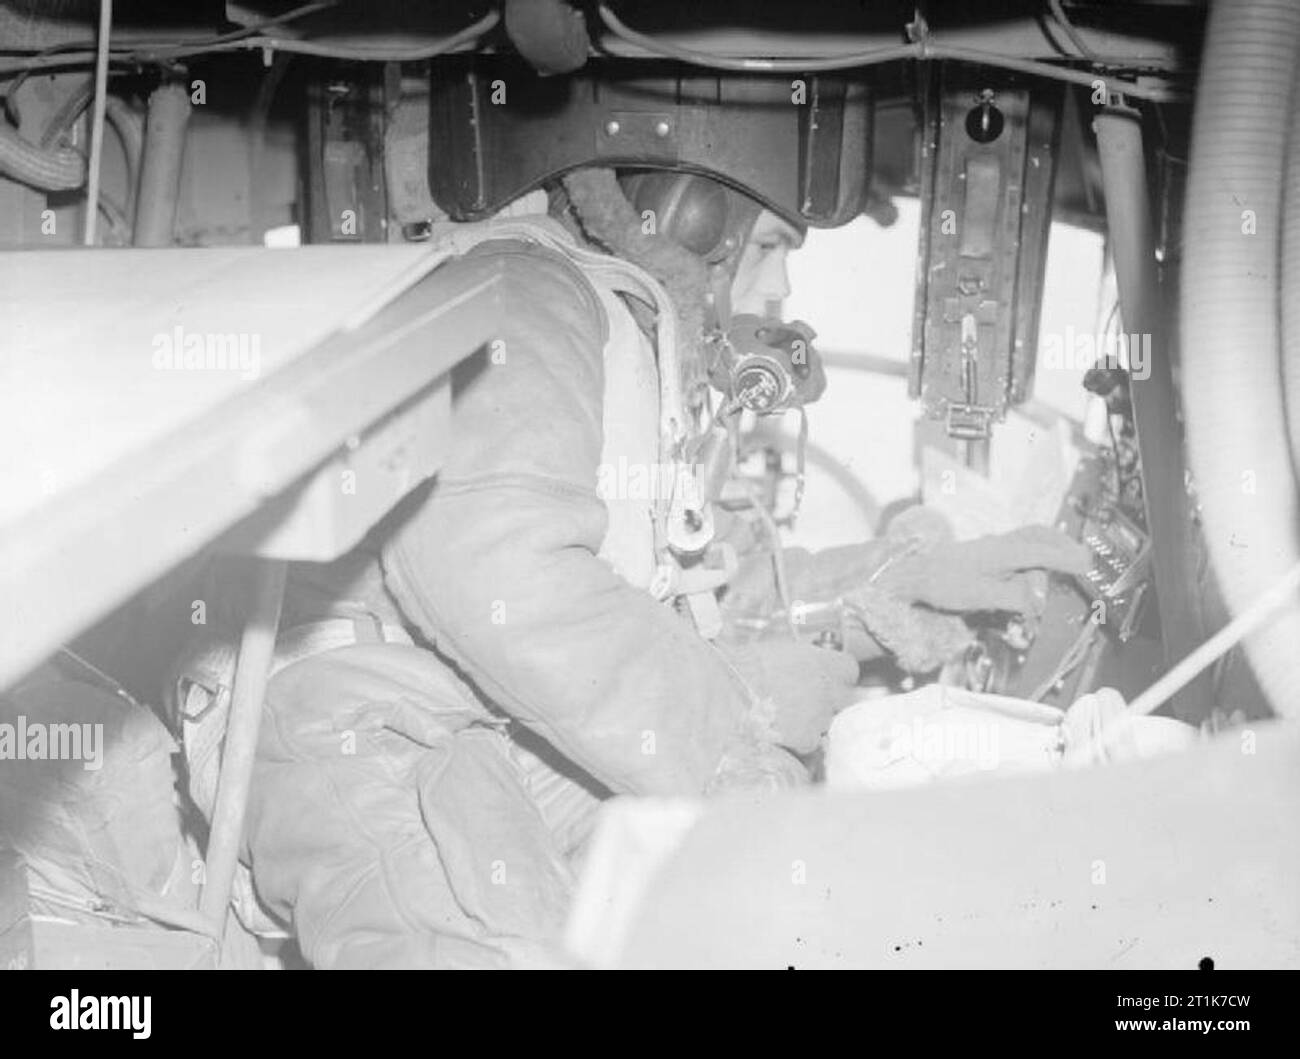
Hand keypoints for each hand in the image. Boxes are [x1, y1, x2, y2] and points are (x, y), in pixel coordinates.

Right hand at [721, 641, 859, 753]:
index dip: (838, 675)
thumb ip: (802, 659)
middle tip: (806, 699)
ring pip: (826, 721)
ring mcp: (820, 716)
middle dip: (829, 700)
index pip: (849, 669)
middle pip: (844, 698)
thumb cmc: (744, 666)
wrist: (726, 693)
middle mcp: (827, 689)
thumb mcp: (778, 650)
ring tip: (785, 715)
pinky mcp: (807, 739)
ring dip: (812, 720)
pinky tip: (779, 730)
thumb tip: (805, 663)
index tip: (828, 677)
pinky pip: (810, 742)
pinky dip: (798, 740)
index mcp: (821, 661)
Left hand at [877, 524, 1090, 615]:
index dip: (1066, 559)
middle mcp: (1000, 543)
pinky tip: (1038, 561)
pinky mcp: (986, 550)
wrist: (914, 572)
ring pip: (1030, 537)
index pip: (1041, 552)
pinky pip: (1019, 542)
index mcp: (1001, 552)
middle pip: (1039, 537)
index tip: (1086, 565)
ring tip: (1069, 558)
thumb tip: (1039, 600)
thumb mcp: (979, 596)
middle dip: (1063, 547)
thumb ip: (1012, 597)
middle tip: (1084, 561)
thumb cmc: (944, 584)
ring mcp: (992, 545)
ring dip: (1051, 545)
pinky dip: (1036, 547)